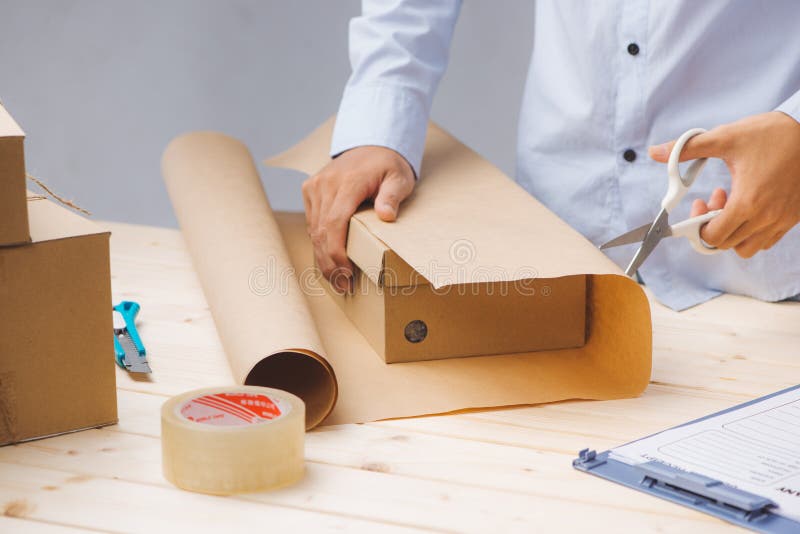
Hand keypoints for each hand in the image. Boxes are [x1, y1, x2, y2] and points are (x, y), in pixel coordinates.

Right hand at [302, 146, 415, 290]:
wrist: (371, 142)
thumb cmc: (388, 164)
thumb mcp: (400, 178)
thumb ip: (393, 196)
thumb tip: (387, 216)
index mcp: (347, 183)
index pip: (334, 224)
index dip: (337, 253)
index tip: (347, 274)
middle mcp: (325, 185)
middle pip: (321, 232)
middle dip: (330, 263)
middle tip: (343, 287)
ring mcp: (315, 186)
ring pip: (314, 230)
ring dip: (323, 257)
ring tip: (337, 280)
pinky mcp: (310, 189)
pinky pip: (312, 222)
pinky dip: (319, 243)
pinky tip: (328, 261)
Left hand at [649, 112, 799, 257]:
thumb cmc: (771, 133)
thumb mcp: (724, 138)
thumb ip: (686, 149)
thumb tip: (655, 152)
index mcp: (747, 202)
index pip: (713, 236)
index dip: (697, 225)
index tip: (699, 203)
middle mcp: (766, 217)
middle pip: (726, 244)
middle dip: (713, 224)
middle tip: (715, 197)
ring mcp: (782, 220)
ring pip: (748, 247)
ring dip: (733, 232)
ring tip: (734, 203)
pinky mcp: (794, 217)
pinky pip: (768, 240)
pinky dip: (753, 231)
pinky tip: (751, 205)